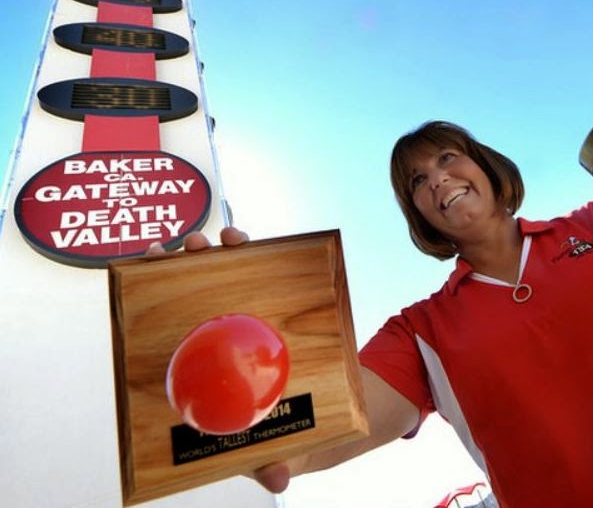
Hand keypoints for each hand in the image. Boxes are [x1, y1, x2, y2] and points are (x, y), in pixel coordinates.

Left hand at [147, 229, 293, 492]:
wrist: (324, 412)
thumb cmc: (280, 432)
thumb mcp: (273, 446)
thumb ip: (266, 459)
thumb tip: (278, 477)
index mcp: (201, 366)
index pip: (166, 322)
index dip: (147, 290)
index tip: (143, 265)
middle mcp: (216, 332)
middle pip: (188, 291)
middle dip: (180, 263)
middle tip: (185, 249)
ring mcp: (243, 313)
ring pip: (222, 275)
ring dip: (216, 251)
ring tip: (221, 239)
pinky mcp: (273, 303)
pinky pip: (260, 272)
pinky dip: (251, 253)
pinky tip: (244, 241)